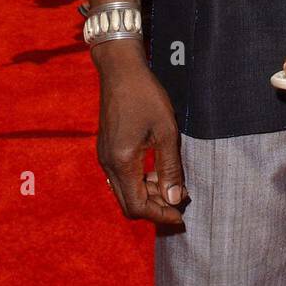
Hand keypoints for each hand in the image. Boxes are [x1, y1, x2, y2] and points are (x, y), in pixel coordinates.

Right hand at [93, 41, 187, 224]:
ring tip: (172, 186)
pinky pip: (121, 177)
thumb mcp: (166, 131)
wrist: (121, 70)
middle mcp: (108, 165)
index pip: (137, 206)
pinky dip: (139, 181)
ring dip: (148, 194)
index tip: (181, 215)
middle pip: (128, 204)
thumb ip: (170, 168)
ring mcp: (105, 157)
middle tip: (179, 204)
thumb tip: (175, 199)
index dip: (160, 215)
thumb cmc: (145, 96)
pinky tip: (157, 171)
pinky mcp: (106, 148)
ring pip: (124, 191)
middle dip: (154, 208)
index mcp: (121, 163)